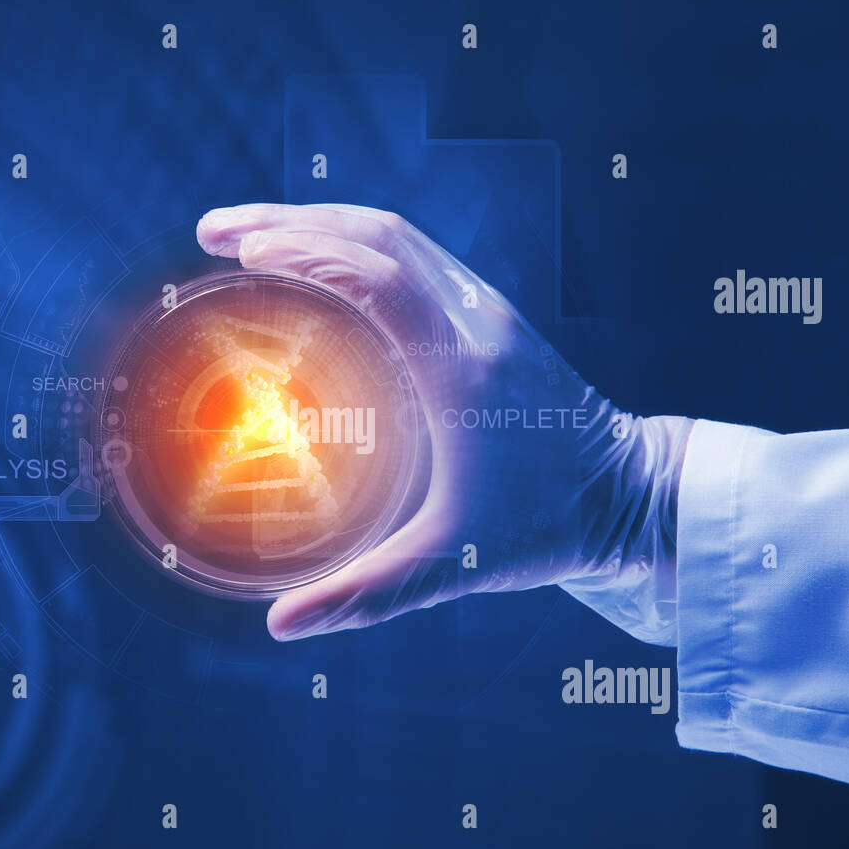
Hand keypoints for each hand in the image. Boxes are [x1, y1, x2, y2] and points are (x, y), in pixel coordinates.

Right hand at [196, 203, 691, 643]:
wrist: (634, 496)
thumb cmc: (551, 527)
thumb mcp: (456, 565)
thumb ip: (368, 596)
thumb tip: (283, 626)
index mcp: (464, 370)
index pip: (378, 278)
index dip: (305, 254)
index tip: (240, 253)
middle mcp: (477, 323)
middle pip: (377, 235)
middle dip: (289, 221)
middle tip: (214, 232)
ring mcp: (488, 312)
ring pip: (397, 237)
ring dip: (321, 224)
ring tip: (249, 236)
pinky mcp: (492, 317)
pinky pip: (413, 258)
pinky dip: (354, 245)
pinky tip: (319, 264)